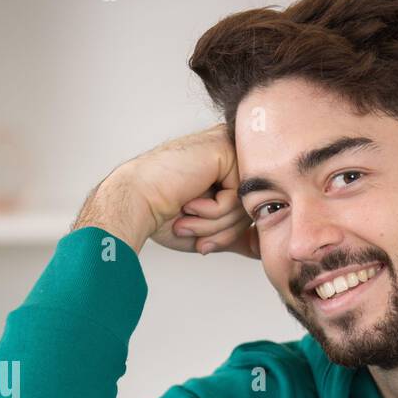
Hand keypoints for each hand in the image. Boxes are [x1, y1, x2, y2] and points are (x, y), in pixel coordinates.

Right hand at [104, 123, 257, 257]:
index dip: (228, 234)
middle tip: (190, 230)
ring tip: (187, 216)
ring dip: (215, 224)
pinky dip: (213, 211)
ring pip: (245, 205)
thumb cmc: (162, 215)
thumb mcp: (209, 230)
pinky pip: (236, 197)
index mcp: (226, 168)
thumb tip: (263, 249)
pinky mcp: (224, 150)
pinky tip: (189, 202)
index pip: (249, 210)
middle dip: (222, 232)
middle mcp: (229, 154)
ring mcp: (228, 148)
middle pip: (250, 209)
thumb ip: (236, 234)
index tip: (203, 244)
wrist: (134, 203)